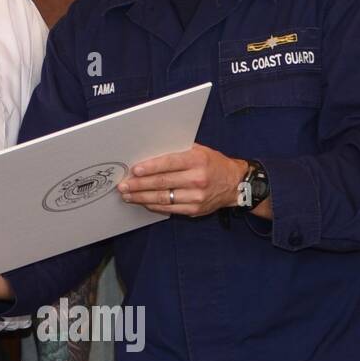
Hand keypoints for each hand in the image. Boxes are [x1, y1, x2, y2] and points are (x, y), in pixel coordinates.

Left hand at [118, 144, 245, 216]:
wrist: (235, 183)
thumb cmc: (212, 163)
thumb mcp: (198, 150)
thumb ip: (177, 151)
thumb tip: (149, 152)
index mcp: (197, 160)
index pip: (169, 164)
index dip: (150, 168)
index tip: (135, 170)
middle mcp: (197, 179)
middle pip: (162, 183)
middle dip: (139, 185)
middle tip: (124, 185)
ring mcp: (197, 196)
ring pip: (163, 198)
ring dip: (142, 197)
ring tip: (128, 195)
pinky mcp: (195, 209)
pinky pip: (169, 209)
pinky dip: (153, 206)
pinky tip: (143, 202)